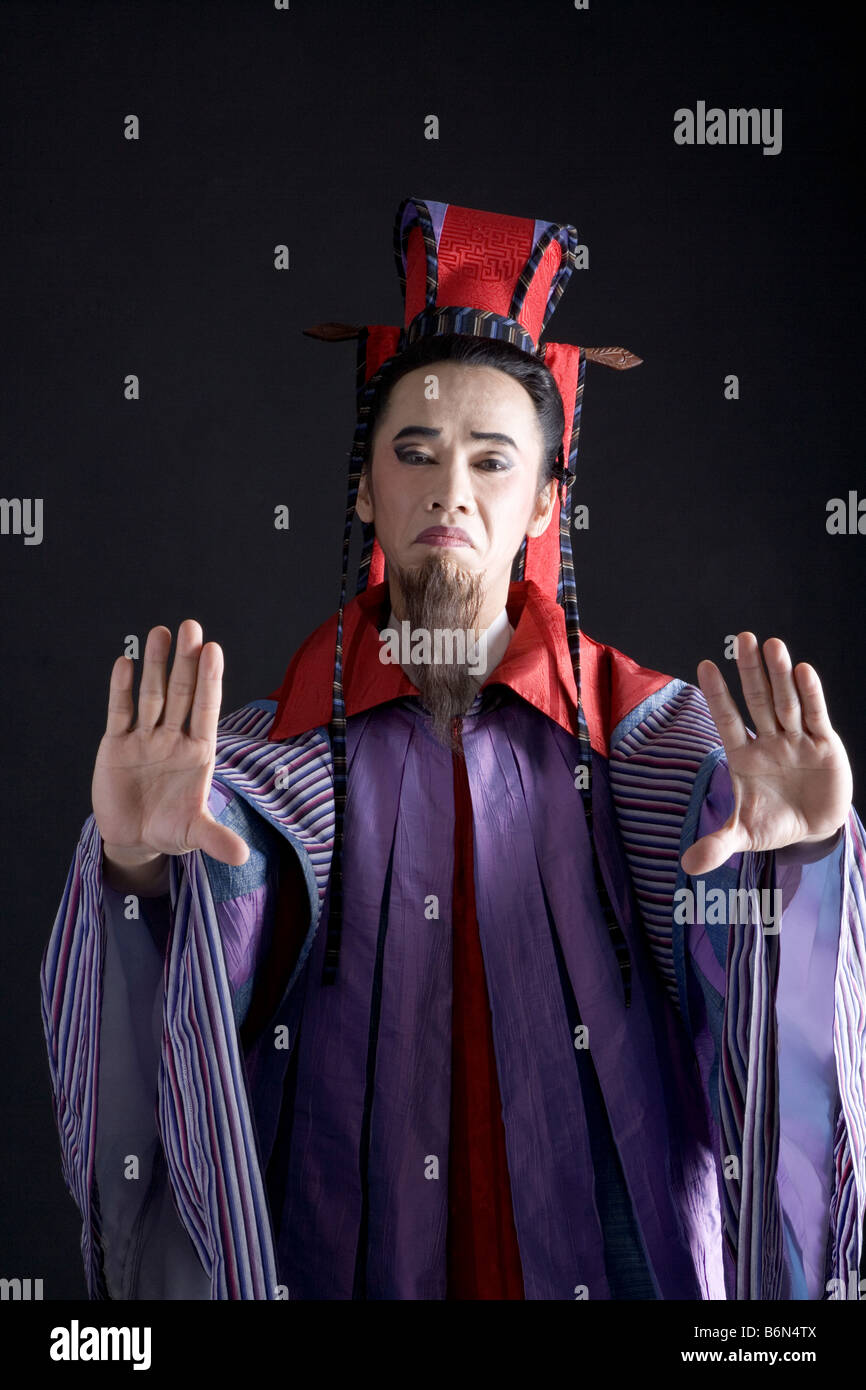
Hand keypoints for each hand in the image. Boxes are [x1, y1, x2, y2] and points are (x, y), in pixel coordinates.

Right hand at [92, 619, 249, 867]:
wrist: (134, 838)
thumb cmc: (171, 829)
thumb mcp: (194, 834)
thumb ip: (216, 839)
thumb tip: (242, 856)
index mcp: (199, 752)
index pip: (207, 709)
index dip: (210, 680)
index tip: (213, 650)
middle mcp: (174, 738)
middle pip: (182, 693)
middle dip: (185, 662)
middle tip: (191, 627)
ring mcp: (145, 738)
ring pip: (152, 695)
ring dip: (155, 665)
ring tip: (160, 632)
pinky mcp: (117, 746)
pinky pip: (120, 712)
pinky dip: (121, 689)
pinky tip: (126, 662)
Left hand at [680, 632, 851, 874]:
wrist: (813, 830)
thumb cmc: (773, 824)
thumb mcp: (744, 836)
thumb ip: (718, 844)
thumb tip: (687, 867)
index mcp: (743, 756)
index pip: (727, 719)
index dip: (717, 694)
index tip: (705, 665)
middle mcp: (768, 741)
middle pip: (758, 701)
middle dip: (750, 671)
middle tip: (743, 638)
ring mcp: (796, 740)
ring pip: (787, 702)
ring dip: (780, 675)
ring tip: (773, 644)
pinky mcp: (824, 745)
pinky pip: (816, 716)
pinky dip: (811, 695)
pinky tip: (803, 671)